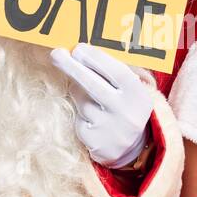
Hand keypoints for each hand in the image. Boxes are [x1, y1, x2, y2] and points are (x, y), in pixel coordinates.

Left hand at [50, 44, 153, 167]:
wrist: (130, 148)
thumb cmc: (125, 108)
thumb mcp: (130, 91)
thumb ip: (113, 72)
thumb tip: (82, 51)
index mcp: (139, 96)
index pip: (117, 72)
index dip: (96, 58)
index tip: (78, 48)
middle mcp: (126, 113)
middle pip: (93, 85)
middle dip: (72, 67)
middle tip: (57, 54)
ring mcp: (110, 129)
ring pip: (82, 101)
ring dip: (78, 92)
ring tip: (89, 95)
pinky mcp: (95, 142)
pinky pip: (78, 119)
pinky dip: (80, 114)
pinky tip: (90, 118)